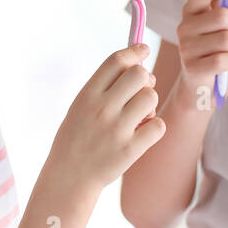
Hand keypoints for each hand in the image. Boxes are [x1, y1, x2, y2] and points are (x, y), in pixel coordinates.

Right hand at [45, 44, 164, 192]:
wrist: (68, 177)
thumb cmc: (76, 138)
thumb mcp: (80, 107)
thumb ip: (104, 87)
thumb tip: (137, 66)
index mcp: (87, 95)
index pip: (116, 61)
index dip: (134, 51)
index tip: (143, 50)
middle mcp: (102, 108)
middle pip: (139, 74)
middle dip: (145, 78)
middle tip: (142, 89)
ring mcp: (117, 129)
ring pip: (151, 98)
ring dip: (150, 104)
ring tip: (141, 115)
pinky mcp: (130, 149)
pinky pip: (159, 126)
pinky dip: (155, 127)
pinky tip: (144, 132)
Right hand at [176, 0, 227, 94]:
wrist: (200, 84)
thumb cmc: (213, 49)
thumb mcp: (217, 26)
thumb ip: (222, 7)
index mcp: (190, 11)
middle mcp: (184, 27)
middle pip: (223, 16)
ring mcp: (186, 48)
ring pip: (227, 40)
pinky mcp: (192, 69)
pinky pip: (224, 60)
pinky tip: (227, 64)